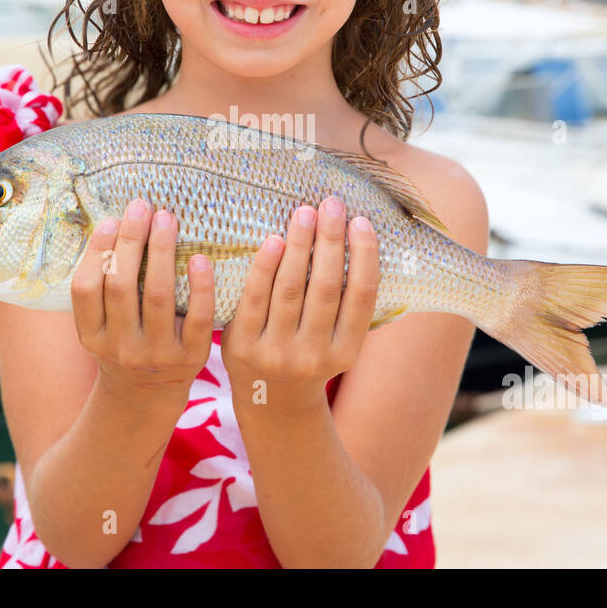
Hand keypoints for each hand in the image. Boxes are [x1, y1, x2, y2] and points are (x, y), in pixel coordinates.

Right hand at [71, 198, 214, 397]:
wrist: (149, 393)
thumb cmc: (124, 341)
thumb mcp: (101, 325)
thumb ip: (102, 287)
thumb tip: (113, 224)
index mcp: (92, 336)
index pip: (85, 290)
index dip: (96, 252)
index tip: (110, 220)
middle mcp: (121, 347)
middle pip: (121, 286)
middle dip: (131, 240)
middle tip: (141, 206)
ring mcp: (157, 354)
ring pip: (158, 295)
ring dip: (161, 251)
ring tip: (166, 218)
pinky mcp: (191, 357)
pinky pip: (198, 317)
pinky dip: (200, 286)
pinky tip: (200, 258)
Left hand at [222, 196, 379, 405]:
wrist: (271, 404)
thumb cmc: (311, 358)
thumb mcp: (338, 344)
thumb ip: (348, 306)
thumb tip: (359, 239)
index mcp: (346, 353)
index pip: (362, 297)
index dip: (364, 256)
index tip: (361, 222)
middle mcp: (313, 355)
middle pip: (326, 287)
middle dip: (329, 241)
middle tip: (331, 204)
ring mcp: (276, 352)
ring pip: (291, 288)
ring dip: (300, 245)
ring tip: (305, 213)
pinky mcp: (242, 346)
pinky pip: (255, 297)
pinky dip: (265, 265)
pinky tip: (275, 239)